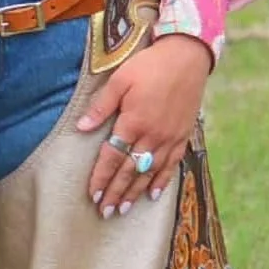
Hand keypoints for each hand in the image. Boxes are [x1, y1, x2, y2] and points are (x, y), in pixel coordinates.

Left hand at [76, 35, 212, 217]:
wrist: (187, 57)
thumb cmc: (149, 65)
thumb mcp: (119, 80)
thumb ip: (101, 107)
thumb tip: (81, 128)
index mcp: (134, 121)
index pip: (113, 157)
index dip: (101, 177)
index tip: (92, 195)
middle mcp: (152, 135)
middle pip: (130, 170)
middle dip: (116, 192)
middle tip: (105, 212)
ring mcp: (170, 137)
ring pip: (150, 172)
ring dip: (136, 192)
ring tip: (123, 208)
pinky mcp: (183, 135)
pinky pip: (172, 164)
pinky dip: (162, 180)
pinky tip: (154, 194)